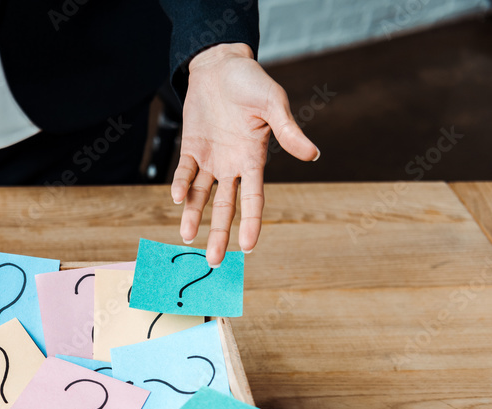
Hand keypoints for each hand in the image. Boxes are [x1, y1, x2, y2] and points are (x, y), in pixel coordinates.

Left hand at [170, 43, 318, 267]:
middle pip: (225, 207)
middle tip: (214, 261)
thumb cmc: (252, 82)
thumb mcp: (273, 104)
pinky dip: (181, 185)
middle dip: (219, 234)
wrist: (221, 65)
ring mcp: (210, 159)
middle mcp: (231, 166)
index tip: (248, 247)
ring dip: (194, 216)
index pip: (254, 199)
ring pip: (201, 196)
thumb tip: (312, 155)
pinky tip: (179, 199)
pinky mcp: (191, 148)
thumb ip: (288, 130)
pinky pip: (185, 172)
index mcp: (254, 160)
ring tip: (187, 238)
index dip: (251, 223)